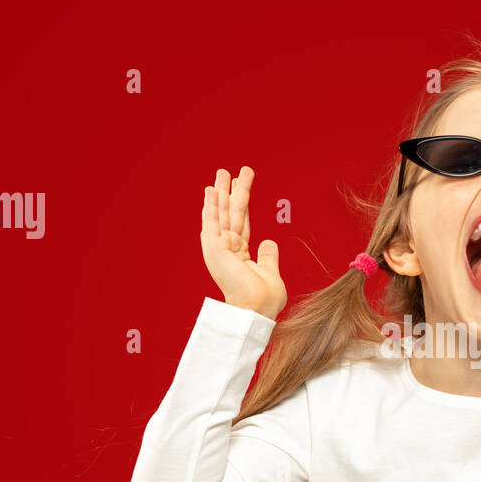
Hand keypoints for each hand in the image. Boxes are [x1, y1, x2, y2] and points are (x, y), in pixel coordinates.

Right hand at [200, 166, 286, 319]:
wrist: (256, 309)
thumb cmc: (264, 299)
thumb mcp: (270, 272)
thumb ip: (268, 256)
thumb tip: (269, 241)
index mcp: (240, 255)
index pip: (241, 223)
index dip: (242, 203)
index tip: (241, 186)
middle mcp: (227, 250)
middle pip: (230, 214)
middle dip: (231, 192)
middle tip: (231, 171)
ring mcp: (219, 249)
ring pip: (220, 214)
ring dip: (220, 192)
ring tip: (222, 172)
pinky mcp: (214, 249)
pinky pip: (211, 222)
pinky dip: (210, 206)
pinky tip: (210, 190)